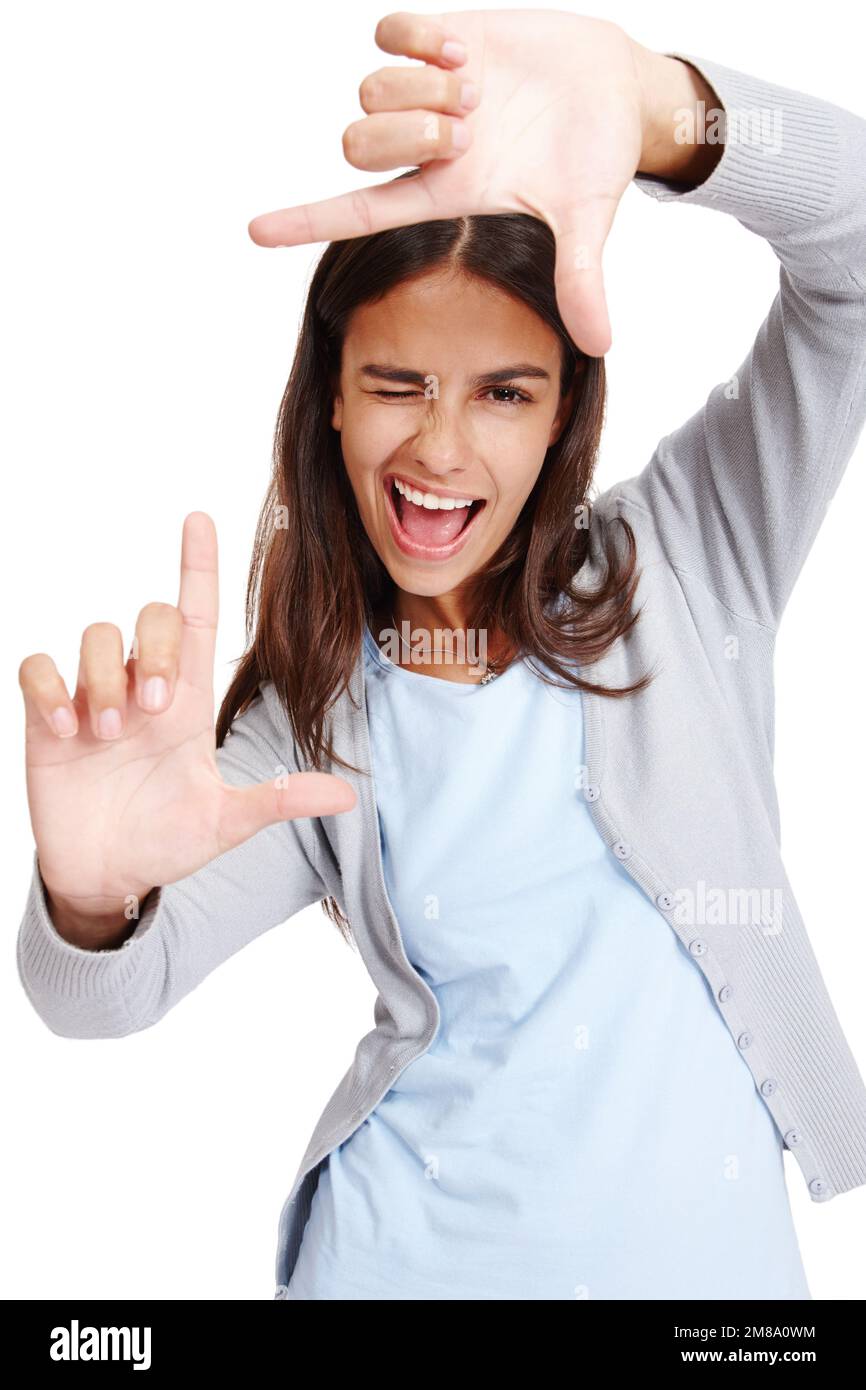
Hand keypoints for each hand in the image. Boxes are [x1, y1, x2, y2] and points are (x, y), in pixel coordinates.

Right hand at [18, 513, 354, 933]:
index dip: (198, 568)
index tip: (200, 520)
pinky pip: (39, 669)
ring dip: (105, 679)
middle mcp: (143, 687)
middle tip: (153, 711)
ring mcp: (94, 700)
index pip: (197, 616)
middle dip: (155, 651)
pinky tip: (65, 730)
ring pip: (97, 636)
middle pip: (151, 617)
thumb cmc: (167, 839)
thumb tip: (347, 796)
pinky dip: (51, 690)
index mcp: (189, 701)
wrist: (108, 876)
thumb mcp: (226, 822)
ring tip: (111, 734)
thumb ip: (278, 800)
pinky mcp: (48, 719)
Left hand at [248, 10, 655, 355]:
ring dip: (421, 89)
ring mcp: (427, 92)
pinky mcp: (441, 39)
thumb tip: (600, 345)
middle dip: (404, 135)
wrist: (616, 88)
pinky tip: (467, 51)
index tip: (254, 231)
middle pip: (355, 145)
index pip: (358, 214)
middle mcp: (424, 147)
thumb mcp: (586, 220)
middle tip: (465, 130)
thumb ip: (581, 279)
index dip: (306, 221)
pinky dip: (423, 39)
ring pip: (369, 91)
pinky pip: (391, 32)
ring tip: (475, 90)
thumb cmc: (596, 159)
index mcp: (445, 196)